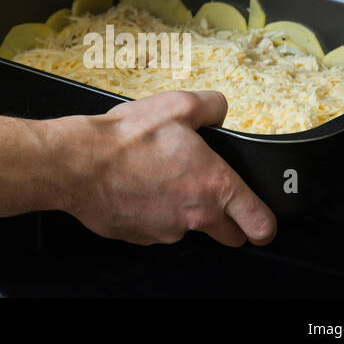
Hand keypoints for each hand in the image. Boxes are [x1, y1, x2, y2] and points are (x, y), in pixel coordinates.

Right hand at [57, 90, 276, 247]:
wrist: (79, 163)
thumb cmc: (127, 138)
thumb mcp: (177, 105)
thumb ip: (210, 107)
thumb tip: (220, 109)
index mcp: (215, 186)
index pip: (260, 224)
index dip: (264, 224)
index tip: (260, 222)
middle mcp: (196, 215)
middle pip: (229, 236)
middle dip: (225, 220)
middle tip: (205, 192)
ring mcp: (167, 231)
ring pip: (187, 228)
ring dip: (180, 210)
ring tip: (156, 177)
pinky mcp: (140, 237)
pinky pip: (154, 228)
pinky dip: (149, 212)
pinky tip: (134, 187)